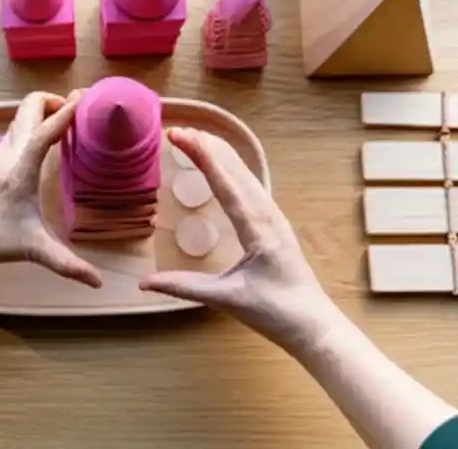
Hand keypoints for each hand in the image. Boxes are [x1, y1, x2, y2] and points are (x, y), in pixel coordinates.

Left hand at [0, 91, 102, 288]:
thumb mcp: (36, 249)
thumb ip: (68, 264)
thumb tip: (98, 283)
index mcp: (19, 171)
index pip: (43, 133)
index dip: (63, 114)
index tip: (81, 99)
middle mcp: (6, 156)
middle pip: (27, 109)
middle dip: (53, 102)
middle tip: (77, 109)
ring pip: (19, 117)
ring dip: (42, 112)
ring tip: (66, 122)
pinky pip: (14, 130)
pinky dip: (32, 125)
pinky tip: (43, 142)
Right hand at [140, 128, 336, 345]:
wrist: (313, 326)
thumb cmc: (276, 313)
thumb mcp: (227, 300)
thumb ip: (185, 287)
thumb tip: (144, 283)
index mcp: (258, 230)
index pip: (225, 184)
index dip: (201, 156)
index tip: (179, 136)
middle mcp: (269, 216)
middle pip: (236, 171)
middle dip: (207, 147)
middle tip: (179, 130)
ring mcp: (274, 219)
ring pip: (245, 176)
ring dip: (220, 155)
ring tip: (195, 138)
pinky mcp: (274, 225)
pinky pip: (251, 188)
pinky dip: (232, 170)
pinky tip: (224, 165)